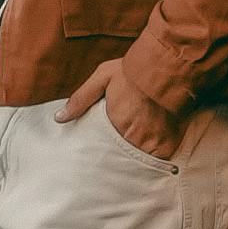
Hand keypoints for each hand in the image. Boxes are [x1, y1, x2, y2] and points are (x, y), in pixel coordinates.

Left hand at [62, 57, 184, 163]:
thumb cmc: (134, 71)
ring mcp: (150, 144)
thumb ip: (81, 99)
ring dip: (134, 158)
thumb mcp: (103, 77)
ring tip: (132, 155)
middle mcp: (130, 137)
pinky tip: (151, 153)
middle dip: (116, 157)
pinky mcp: (167, 146)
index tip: (98, 152)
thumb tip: (59, 118)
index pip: (101, 148)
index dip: (100, 151)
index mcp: (113, 124)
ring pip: (137, 161)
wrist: (169, 67)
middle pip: (119, 157)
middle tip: (114, 154)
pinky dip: (154, 157)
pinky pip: (158, 161)